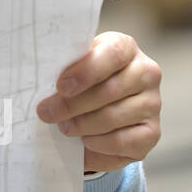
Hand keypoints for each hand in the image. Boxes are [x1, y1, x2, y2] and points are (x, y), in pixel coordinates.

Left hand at [36, 31, 162, 171]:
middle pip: (109, 90)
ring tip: (63, 127)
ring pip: (113, 118)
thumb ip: (63, 67)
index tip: (60, 86)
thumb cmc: (79, 80)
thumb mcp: (72, 66)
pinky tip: (83, 142)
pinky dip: (98, 144)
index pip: (113, 53)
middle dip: (71, 105)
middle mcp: (146, 73)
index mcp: (125, 47)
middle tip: (46, 113)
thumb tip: (39, 80)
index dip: (86, 71)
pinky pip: (122, 142)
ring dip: (81, 125)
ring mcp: (153, 104)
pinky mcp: (152, 133)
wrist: (98, 106)